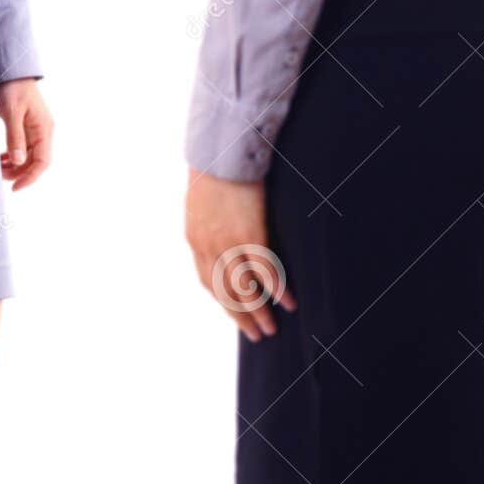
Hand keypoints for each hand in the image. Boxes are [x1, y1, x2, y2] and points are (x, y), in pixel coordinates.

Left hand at [0, 78, 52, 189]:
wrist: (11, 70)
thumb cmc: (13, 88)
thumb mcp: (12, 112)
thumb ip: (15, 137)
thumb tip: (18, 162)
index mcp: (44, 129)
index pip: (42, 161)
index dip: (30, 177)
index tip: (15, 187)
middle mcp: (42, 131)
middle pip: (34, 162)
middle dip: (18, 172)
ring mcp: (34, 129)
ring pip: (27, 156)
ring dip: (14, 165)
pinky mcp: (25, 127)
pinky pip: (22, 148)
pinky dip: (12, 156)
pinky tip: (0, 158)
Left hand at [184, 168, 295, 342]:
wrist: (221, 149)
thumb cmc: (214, 168)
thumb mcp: (202, 200)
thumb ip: (209, 223)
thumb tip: (219, 233)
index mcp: (195, 238)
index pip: (208, 281)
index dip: (224, 301)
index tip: (236, 313)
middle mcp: (208, 246)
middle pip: (225, 292)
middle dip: (241, 316)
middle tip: (256, 334)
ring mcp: (228, 243)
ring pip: (244, 289)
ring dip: (258, 312)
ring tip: (271, 328)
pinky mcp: (249, 234)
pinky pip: (264, 271)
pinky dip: (277, 290)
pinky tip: (288, 302)